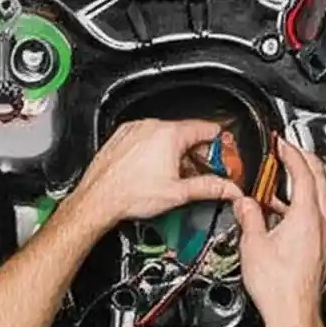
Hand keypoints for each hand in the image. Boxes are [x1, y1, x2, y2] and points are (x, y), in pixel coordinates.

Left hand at [68, 119, 242, 229]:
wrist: (97, 200)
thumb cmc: (130, 195)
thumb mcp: (178, 193)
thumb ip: (209, 188)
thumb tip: (227, 188)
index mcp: (170, 134)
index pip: (207, 129)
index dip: (219, 145)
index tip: (222, 157)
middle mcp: (151, 126)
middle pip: (186, 133)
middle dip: (197, 152)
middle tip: (202, 171)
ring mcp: (135, 130)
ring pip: (165, 135)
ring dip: (176, 152)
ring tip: (175, 175)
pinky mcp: (122, 137)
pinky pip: (146, 137)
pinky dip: (155, 150)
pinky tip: (154, 171)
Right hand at [233, 140, 325, 326]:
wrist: (292, 314)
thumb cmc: (279, 287)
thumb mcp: (253, 245)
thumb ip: (249, 216)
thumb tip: (244, 202)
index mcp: (308, 216)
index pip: (304, 171)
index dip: (291, 153)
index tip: (281, 142)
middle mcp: (323, 223)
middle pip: (320, 178)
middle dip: (303, 159)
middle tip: (288, 150)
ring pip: (320, 194)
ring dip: (303, 180)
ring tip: (282, 176)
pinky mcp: (322, 245)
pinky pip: (317, 212)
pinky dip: (302, 201)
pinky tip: (283, 207)